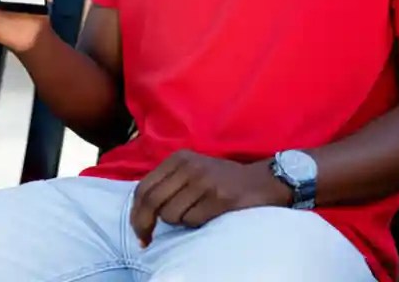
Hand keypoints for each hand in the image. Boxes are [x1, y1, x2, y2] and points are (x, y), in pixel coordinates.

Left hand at [128, 150, 291, 245]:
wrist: (263, 181)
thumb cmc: (222, 179)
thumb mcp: (191, 170)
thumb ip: (168, 184)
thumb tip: (139, 213)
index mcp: (178, 158)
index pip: (143, 188)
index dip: (135, 212)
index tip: (138, 230)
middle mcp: (188, 167)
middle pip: (152, 202)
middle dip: (145, 225)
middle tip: (146, 240)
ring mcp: (204, 181)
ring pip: (171, 215)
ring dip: (179, 222)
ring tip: (194, 215)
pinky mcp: (220, 198)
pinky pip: (193, 221)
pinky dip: (195, 224)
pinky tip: (207, 216)